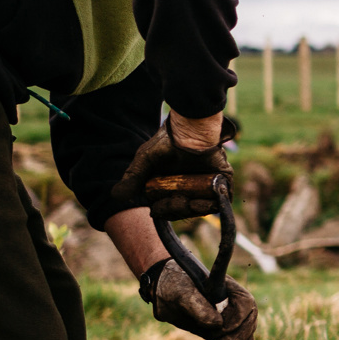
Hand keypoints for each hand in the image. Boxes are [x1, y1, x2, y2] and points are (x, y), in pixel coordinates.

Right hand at [109, 116, 234, 220]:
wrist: (191, 128)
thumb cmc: (167, 141)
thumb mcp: (145, 159)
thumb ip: (134, 177)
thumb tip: (117, 196)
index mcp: (169, 187)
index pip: (167, 208)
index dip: (163, 211)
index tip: (157, 208)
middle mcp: (187, 188)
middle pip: (184, 210)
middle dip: (180, 210)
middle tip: (178, 201)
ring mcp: (204, 185)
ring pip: (202, 208)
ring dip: (196, 210)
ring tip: (191, 202)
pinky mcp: (221, 180)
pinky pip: (221, 199)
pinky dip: (214, 203)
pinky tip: (207, 200)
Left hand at [139, 259, 269, 339]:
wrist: (165, 293)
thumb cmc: (174, 284)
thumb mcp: (182, 292)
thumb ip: (198, 307)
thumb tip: (216, 325)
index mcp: (231, 289)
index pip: (246, 305)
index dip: (236, 321)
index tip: (219, 330)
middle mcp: (236, 305)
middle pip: (249, 324)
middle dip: (238, 339)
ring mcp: (233, 320)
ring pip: (246, 337)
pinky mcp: (227, 333)